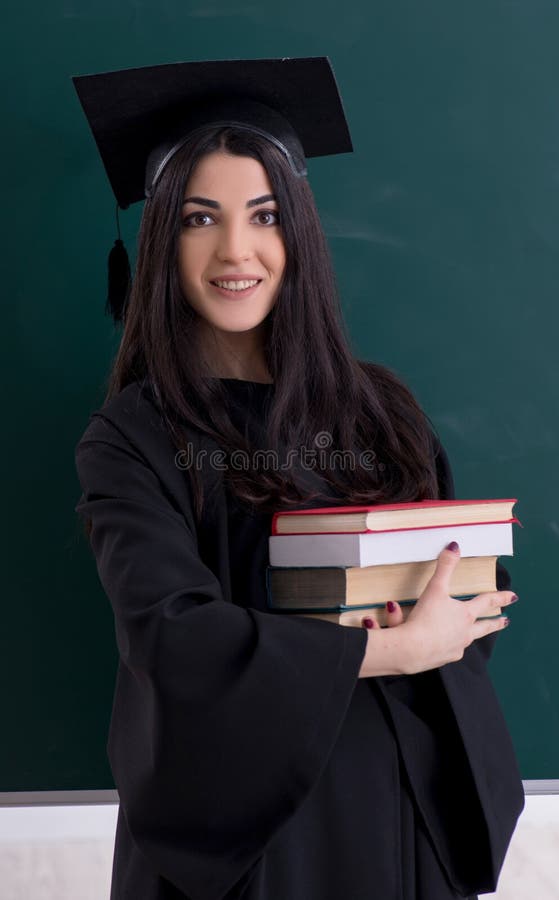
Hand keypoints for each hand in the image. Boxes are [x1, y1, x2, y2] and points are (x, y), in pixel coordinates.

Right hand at [358, 542, 516, 676]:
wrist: (411, 650)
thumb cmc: (425, 618)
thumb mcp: (434, 588)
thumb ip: (444, 567)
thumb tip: (454, 546)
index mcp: (465, 614)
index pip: (486, 602)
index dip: (500, 596)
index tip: (513, 597)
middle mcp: (465, 632)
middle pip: (485, 627)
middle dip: (495, 623)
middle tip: (505, 621)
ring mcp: (456, 647)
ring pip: (467, 639)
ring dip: (471, 635)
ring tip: (471, 635)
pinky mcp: (444, 658)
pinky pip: (449, 649)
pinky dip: (447, 645)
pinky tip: (440, 644)